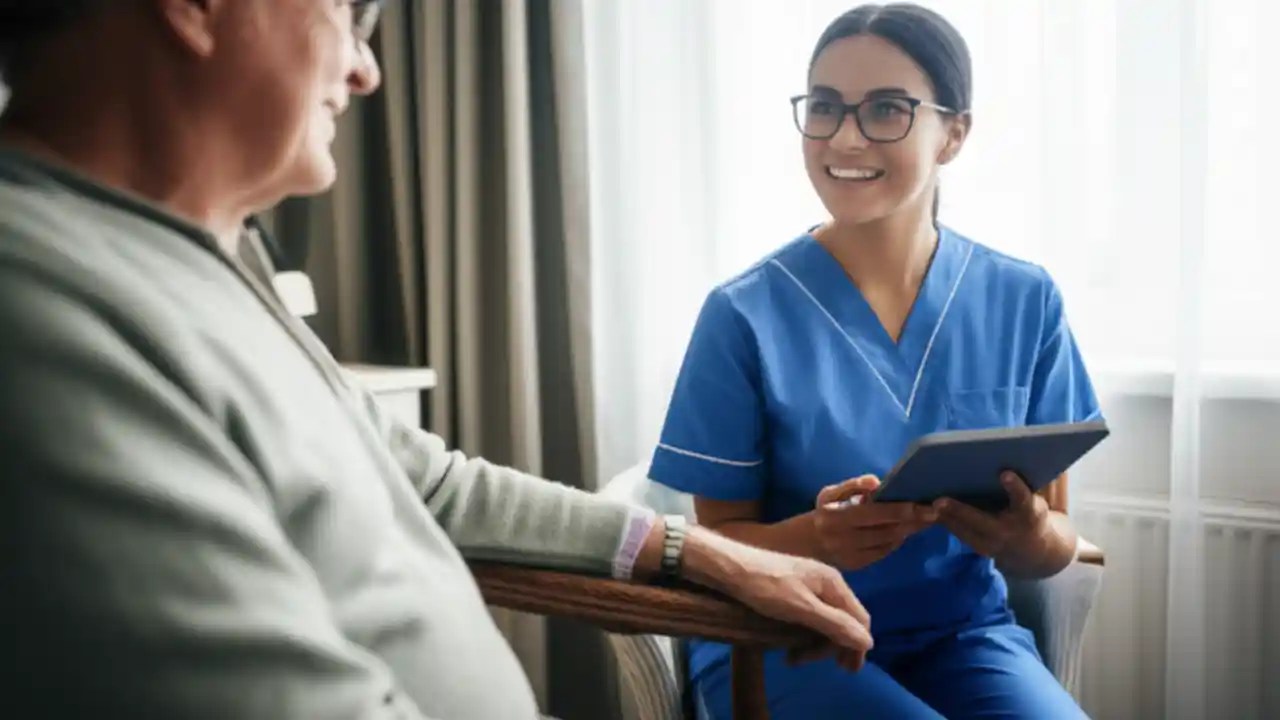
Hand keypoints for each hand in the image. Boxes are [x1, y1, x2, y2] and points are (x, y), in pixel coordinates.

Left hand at [679, 527, 873, 671]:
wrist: (730, 567)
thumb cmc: (765, 587)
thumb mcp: (802, 609)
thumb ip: (835, 624)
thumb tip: (868, 642)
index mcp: (833, 583)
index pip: (859, 618)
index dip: (856, 645)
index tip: (847, 670)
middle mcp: (826, 582)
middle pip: (842, 620)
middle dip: (829, 646)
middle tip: (805, 662)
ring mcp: (810, 585)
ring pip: (824, 621)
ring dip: (813, 643)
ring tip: (792, 658)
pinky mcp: (794, 590)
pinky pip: (809, 617)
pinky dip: (803, 634)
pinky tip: (788, 645)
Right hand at [813, 475, 937, 571]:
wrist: (806, 545)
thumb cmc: (824, 513)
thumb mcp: (830, 493)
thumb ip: (852, 485)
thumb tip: (876, 482)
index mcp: (835, 516)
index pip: (873, 513)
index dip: (899, 510)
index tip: (922, 504)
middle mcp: (842, 538)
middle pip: (885, 530)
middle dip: (912, 522)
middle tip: (934, 512)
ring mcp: (850, 555)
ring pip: (887, 543)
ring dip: (908, 531)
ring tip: (926, 520)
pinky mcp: (857, 566)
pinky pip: (883, 552)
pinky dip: (897, 541)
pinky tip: (907, 530)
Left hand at [933, 472, 1051, 565]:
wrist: (1032, 550)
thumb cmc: (1028, 512)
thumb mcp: (1031, 500)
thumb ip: (1016, 485)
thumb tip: (992, 455)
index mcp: (1028, 513)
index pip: (1023, 499)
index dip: (1014, 486)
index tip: (1004, 473)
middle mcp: (1009, 531)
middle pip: (981, 521)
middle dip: (959, 510)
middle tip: (938, 501)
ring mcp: (992, 544)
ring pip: (963, 529)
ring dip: (944, 515)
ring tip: (925, 502)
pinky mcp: (978, 548)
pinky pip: (957, 532)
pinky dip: (943, 519)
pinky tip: (927, 508)